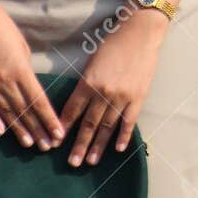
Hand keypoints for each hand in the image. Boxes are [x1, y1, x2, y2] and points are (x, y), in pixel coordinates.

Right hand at [0, 1, 62, 149]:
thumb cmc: (5, 31)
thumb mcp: (22, 50)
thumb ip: (26, 72)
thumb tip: (32, 90)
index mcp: (21, 71)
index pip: (39, 102)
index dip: (49, 119)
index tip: (58, 133)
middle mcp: (5, 81)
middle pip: (25, 111)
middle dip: (38, 129)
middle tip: (47, 146)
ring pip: (7, 112)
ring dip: (19, 129)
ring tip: (29, 144)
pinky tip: (1, 132)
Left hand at [58, 9, 163, 166]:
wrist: (141, 34)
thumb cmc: (113, 44)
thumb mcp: (93, 62)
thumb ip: (86, 83)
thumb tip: (79, 104)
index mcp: (88, 82)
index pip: (72, 111)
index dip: (63, 127)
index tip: (56, 143)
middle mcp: (103, 93)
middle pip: (89, 124)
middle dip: (79, 145)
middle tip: (72, 163)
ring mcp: (122, 97)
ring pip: (108, 126)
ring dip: (98, 146)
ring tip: (90, 161)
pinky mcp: (138, 97)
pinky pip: (129, 121)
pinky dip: (123, 136)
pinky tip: (117, 149)